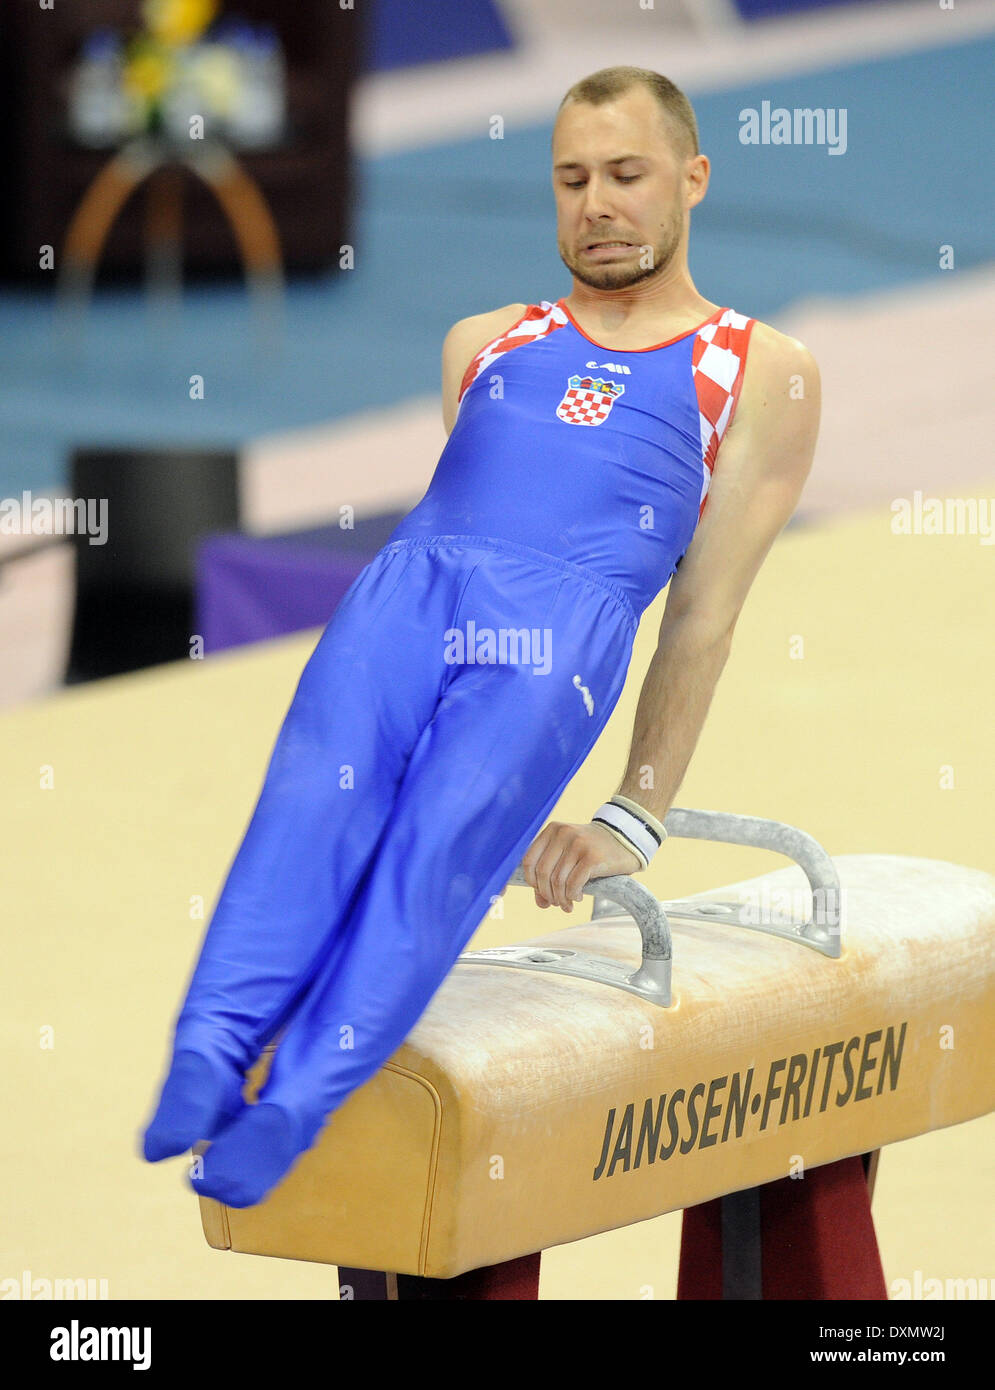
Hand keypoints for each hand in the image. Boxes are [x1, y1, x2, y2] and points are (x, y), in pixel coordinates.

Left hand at [521, 821, 641, 912]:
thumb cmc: (593, 851)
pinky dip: (573, 896)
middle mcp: (563, 833)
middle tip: (557, 903)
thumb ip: (550, 876)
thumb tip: (541, 903)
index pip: (529, 861)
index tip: (543, 894)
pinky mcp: (592, 857)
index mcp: (552, 830)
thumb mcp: (568, 856)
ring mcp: (578, 844)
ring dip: (561, 899)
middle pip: (543, 873)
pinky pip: (574, 884)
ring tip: (568, 904)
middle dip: (548, 894)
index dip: (533, 883)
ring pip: (558, 881)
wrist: (626, 839)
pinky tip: (579, 897)